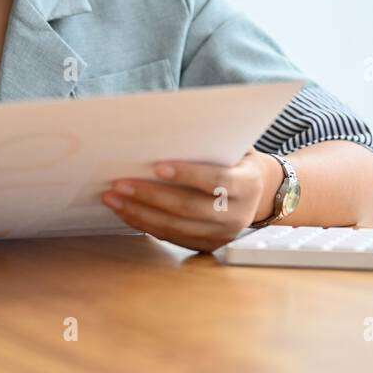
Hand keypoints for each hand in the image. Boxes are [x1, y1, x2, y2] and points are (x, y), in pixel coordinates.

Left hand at [101, 149, 280, 252]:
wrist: (259, 194)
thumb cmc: (237, 161)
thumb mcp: (236, 147)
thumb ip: (212, 141)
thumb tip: (172, 127)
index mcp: (248, 185)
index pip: (216, 180)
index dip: (188, 174)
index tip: (157, 167)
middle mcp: (238, 215)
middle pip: (189, 208)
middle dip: (150, 196)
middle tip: (119, 183)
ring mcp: (222, 234)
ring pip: (175, 227)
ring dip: (140, 213)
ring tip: (113, 198)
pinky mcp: (207, 245)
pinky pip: (171, 237)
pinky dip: (145, 225)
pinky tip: (126, 211)